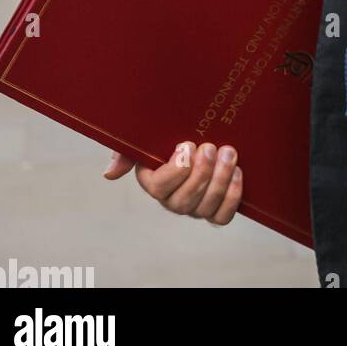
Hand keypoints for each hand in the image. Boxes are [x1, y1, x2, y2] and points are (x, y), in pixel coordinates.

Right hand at [103, 141, 242, 226]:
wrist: (204, 129)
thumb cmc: (170, 132)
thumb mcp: (147, 136)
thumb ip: (127, 151)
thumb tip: (109, 174)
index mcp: (154, 181)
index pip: (159, 188)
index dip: (176, 171)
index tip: (187, 145)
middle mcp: (173, 200)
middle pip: (184, 202)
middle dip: (201, 173)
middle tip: (210, 147)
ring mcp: (196, 207)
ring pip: (205, 208)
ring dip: (220, 180)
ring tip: (228, 153)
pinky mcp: (217, 208)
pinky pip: (223, 215)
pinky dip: (232, 196)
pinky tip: (237, 172)